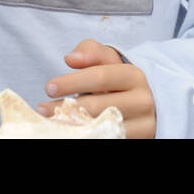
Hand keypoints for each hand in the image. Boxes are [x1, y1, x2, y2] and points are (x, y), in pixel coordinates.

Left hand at [38, 39, 155, 138]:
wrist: (150, 107)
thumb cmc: (121, 82)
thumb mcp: (111, 62)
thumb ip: (92, 52)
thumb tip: (71, 58)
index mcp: (135, 76)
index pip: (100, 77)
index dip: (72, 81)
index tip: (49, 87)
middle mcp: (142, 100)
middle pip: (98, 105)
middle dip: (66, 106)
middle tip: (43, 108)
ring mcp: (143, 125)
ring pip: (102, 127)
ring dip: (72, 125)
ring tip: (52, 122)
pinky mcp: (140, 140)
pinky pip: (108, 139)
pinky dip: (87, 135)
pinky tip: (71, 131)